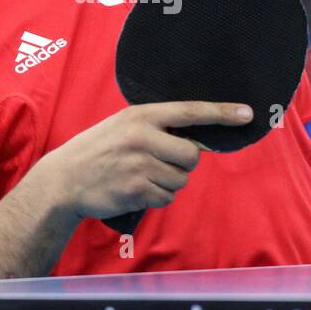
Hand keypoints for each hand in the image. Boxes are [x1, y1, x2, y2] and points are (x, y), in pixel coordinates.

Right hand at [27, 101, 254, 221]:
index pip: (190, 111)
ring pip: (181, 180)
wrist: (63, 180)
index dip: (221, 113)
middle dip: (182, 164)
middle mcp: (142, 137)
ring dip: (167, 183)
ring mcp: (139, 164)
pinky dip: (156, 198)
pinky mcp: (136, 189)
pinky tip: (135, 190)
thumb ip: (155, 128)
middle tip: (158, 163)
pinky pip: (167, 198)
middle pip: (192, 155)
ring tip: (139, 177)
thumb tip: (194, 142)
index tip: (246, 113)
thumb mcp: (122, 126)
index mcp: (141, 116)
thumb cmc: (97, 151)